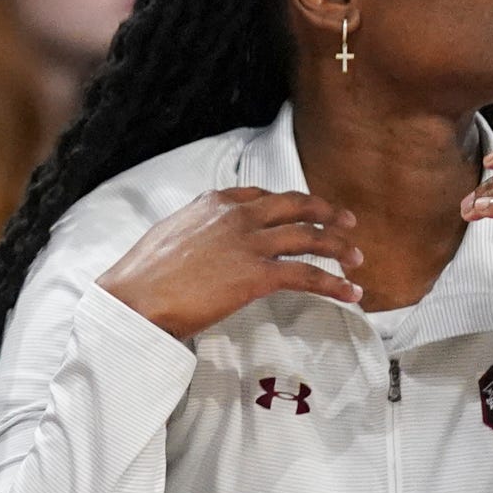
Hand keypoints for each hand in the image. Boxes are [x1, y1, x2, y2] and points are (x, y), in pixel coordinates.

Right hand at [97, 188, 362, 341]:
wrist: (135, 297)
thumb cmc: (144, 275)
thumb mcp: (171, 235)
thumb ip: (199, 230)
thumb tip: (210, 243)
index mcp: (213, 203)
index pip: (263, 195)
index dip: (291, 202)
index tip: (305, 209)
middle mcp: (236, 216)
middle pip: (296, 207)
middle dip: (327, 212)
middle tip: (347, 222)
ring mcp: (249, 244)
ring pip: (309, 238)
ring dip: (338, 247)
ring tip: (357, 258)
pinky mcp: (258, 275)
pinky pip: (308, 275)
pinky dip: (335, 284)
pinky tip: (351, 293)